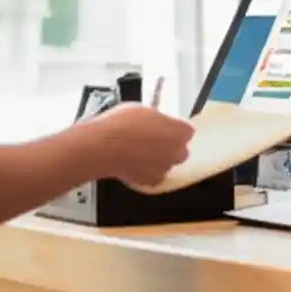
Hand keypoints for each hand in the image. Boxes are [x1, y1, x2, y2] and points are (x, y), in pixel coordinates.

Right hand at [79, 103, 193, 187]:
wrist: (104, 146)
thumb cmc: (122, 124)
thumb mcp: (143, 110)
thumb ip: (157, 119)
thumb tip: (155, 121)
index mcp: (181, 131)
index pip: (186, 130)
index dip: (173, 129)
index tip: (164, 127)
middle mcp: (178, 151)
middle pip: (180, 149)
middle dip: (169, 146)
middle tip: (152, 140)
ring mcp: (166, 168)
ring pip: (166, 163)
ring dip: (157, 159)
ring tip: (138, 152)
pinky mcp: (151, 181)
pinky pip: (152, 176)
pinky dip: (144, 172)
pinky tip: (132, 164)